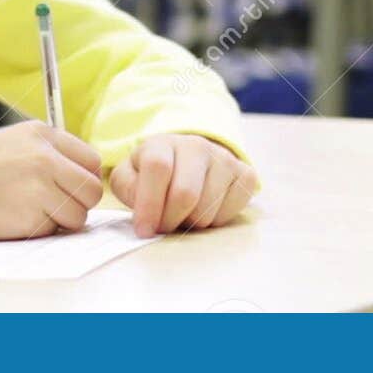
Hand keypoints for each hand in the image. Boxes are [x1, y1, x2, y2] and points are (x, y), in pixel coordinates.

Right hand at [0, 121, 103, 241]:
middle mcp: (44, 157)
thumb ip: (47, 153)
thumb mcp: (10, 143)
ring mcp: (39, 186)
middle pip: (92, 189)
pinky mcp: (30, 217)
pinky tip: (11, 220)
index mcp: (40, 134)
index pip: (90, 160)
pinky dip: (39, 232)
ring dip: (59, 221)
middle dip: (76, 203)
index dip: (81, 179)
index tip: (66, 189)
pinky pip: (54, 231)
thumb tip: (82, 177)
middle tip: (48, 206)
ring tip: (25, 211)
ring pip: (79, 215)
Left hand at [110, 134, 259, 237]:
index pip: (158, 167)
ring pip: (207, 209)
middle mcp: (196, 146)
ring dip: (191, 223)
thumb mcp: (130, 175)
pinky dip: (214, 221)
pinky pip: (230, 212)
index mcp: (163, 143)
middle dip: (170, 220)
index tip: (144, 230)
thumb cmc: (155, 175)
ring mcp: (224, 159)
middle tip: (162, 227)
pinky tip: (205, 210)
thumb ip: (126, 187)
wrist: (190, 160)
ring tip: (183, 215)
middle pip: (185, 193)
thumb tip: (142, 211)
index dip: (149, 204)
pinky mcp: (245, 174)